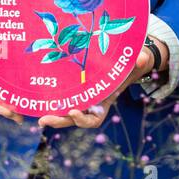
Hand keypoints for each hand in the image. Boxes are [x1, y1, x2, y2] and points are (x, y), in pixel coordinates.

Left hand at [35, 41, 157, 129]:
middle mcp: (90, 104)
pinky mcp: (72, 88)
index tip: (74, 111)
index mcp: (104, 102)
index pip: (93, 119)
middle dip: (60, 120)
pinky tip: (36, 96)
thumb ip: (140, 61)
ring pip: (64, 111)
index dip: (83, 119)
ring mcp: (80, 97)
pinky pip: (60, 97)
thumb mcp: (136, 62)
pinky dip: (49, 100)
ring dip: (51, 114)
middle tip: (44, 119)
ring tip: (37, 116)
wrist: (122, 59)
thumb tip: (142, 58)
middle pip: (74, 118)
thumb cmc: (130, 63)